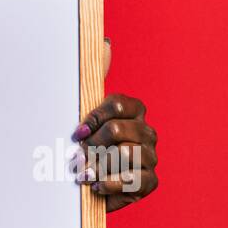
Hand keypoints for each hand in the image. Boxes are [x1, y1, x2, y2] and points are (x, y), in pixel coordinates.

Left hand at [72, 38, 158, 212]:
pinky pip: (132, 180)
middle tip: (75, 157)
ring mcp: (151, 157)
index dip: (93, 118)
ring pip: (123, 155)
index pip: (117, 103)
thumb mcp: (86, 109)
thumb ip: (96, 73)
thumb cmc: (87, 143)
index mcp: (135, 110)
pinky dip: (109, 184)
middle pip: (116, 131)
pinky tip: (96, 186)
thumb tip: (105, 42)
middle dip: (91, 145)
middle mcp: (147, 131)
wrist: (89, 182)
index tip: (76, 132)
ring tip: (82, 173)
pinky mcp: (150, 181)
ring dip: (97, 165)